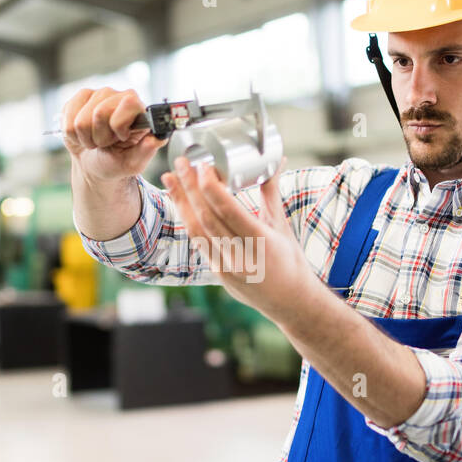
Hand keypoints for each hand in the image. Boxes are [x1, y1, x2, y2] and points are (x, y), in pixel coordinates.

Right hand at [61, 87, 164, 185]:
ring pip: (81, 119)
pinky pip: (67, 118)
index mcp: (138, 108)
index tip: (121, 138)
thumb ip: (146, 150)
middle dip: (100, 136)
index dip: (118, 125)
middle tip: (107, 143)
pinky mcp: (78, 98)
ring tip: (95, 140)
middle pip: (100, 113)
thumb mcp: (133, 162)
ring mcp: (98, 95)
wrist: (93, 165)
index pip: (128, 103)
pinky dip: (72, 134)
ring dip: (86, 137)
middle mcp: (119, 96)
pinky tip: (82, 135)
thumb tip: (158, 137)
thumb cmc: (116, 162)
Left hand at [161, 157, 317, 324]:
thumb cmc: (290, 261)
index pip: (229, 212)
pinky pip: (199, 242)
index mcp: (261, 242)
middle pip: (207, 218)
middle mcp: (241, 257)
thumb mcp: (282, 225)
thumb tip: (275, 159)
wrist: (289, 302)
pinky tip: (180, 202)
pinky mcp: (217, 273)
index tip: (202, 166)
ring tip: (171, 178)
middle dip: (190, 188)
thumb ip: (271, 192)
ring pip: (197, 231)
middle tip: (181, 163)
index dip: (211, 188)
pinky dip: (189, 220)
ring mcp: (226, 268)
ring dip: (181, 202)